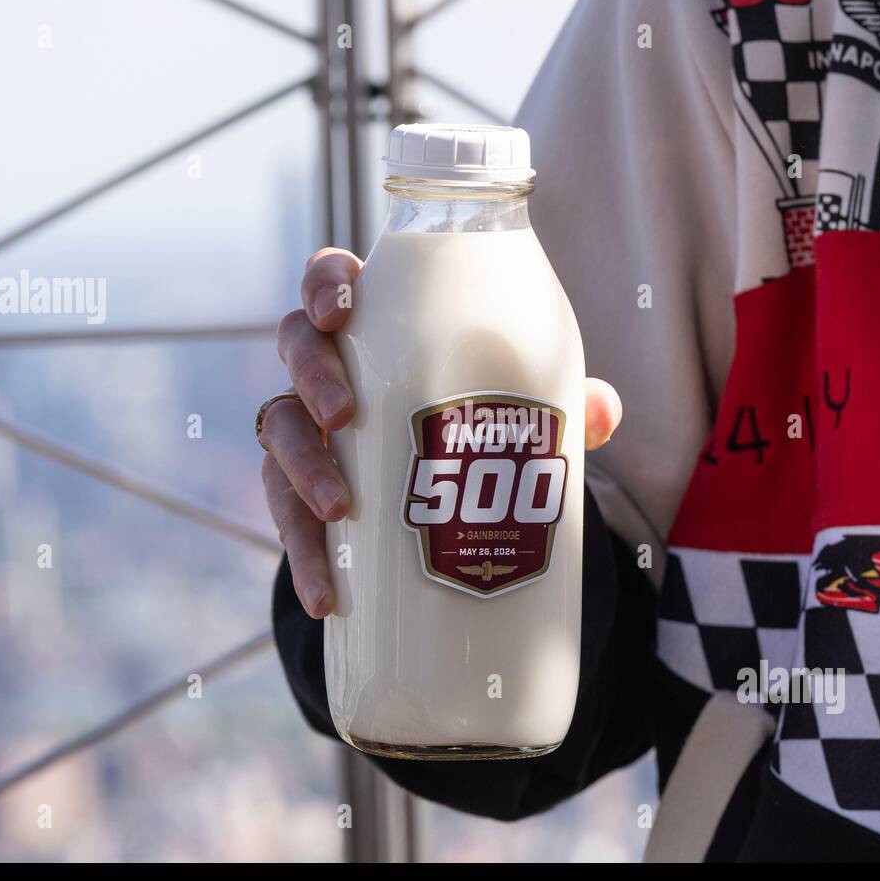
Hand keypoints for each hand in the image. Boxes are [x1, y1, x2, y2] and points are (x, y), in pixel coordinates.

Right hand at [261, 247, 622, 618]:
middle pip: (296, 347)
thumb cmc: (471, 422)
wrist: (437, 500)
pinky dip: (305, 560)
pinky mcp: (299, 494)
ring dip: (303, 469)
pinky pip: (288, 517)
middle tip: (344, 415)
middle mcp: (328, 370)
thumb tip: (601, 412)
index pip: (330, 281)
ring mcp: (306, 431)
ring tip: (339, 513)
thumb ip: (562, 403)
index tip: (339, 311)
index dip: (323, 286)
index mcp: (375, 327)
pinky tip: (326, 598)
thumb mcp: (517, 410)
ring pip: (279, 430)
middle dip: (313, 378)